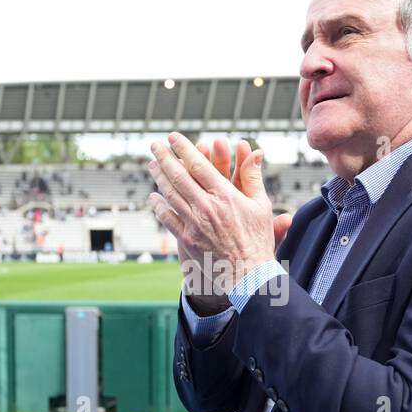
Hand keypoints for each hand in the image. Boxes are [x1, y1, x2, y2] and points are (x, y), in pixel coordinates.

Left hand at [149, 134, 291, 306]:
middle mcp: (206, 207)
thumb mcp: (261, 205)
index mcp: (225, 195)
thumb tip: (256, 152)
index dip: (183, 148)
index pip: (199, 164)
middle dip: (164, 157)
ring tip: (151, 165)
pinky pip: (168, 218)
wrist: (249, 275)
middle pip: (179, 176)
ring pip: (170, 194)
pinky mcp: (187, 240)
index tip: (173, 137)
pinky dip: (159, 206)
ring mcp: (194, 224)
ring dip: (158, 177)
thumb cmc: (258, 239)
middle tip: (154, 145)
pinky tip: (154, 197)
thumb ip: (253, 177)